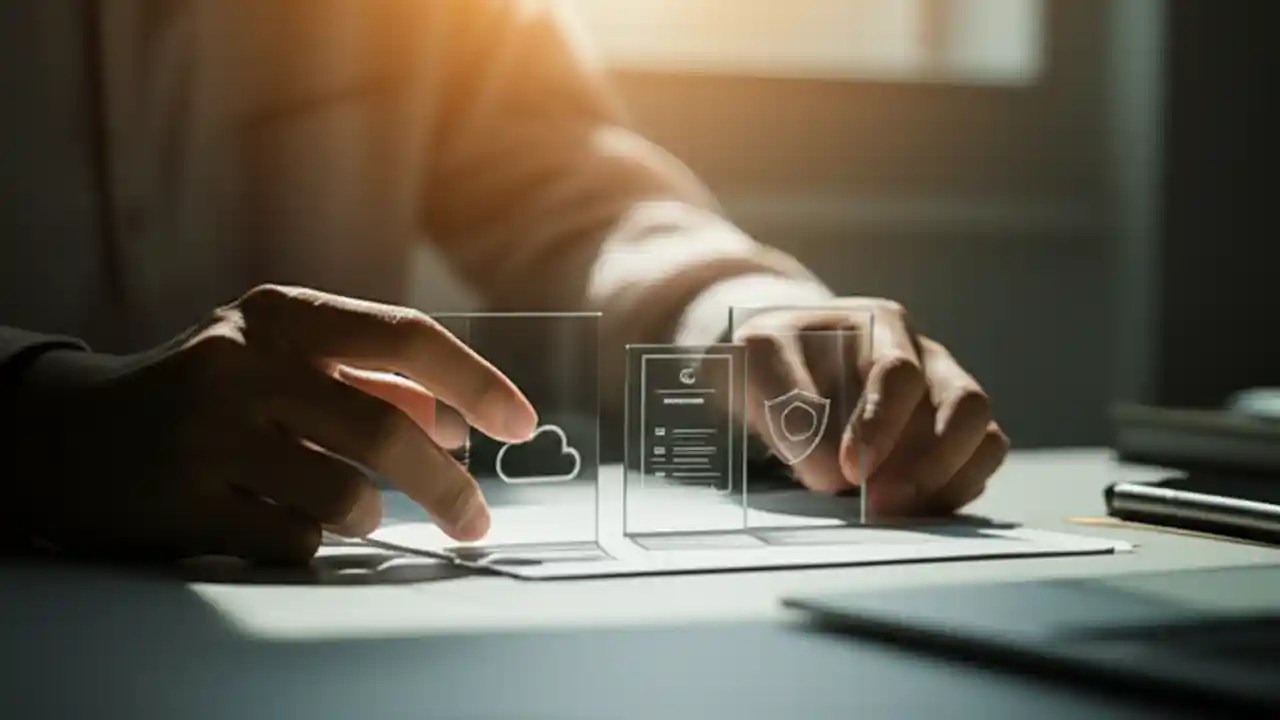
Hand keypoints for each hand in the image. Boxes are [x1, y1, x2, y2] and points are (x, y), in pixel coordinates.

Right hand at [12, 285, 536, 562]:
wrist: (75, 432)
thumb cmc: (213, 391)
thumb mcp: (285, 358)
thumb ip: (374, 381)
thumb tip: (460, 428)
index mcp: (283, 314)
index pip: (407, 338)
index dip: (477, 383)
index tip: (521, 425)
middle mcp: (244, 362)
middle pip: (386, 433)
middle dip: (449, 489)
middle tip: (476, 522)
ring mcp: (208, 433)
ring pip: (345, 497)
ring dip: (371, 515)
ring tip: (357, 510)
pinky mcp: (181, 502)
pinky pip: (295, 541)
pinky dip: (313, 541)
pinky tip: (284, 520)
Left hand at [735, 298, 1007, 516]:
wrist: (778, 366)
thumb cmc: (771, 357)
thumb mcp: (758, 362)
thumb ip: (791, 409)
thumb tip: (834, 476)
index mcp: (881, 325)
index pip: (901, 373)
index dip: (880, 425)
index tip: (849, 469)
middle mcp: (926, 358)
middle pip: (964, 405)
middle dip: (928, 463)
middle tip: (880, 505)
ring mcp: (944, 398)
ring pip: (982, 437)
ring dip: (946, 483)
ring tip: (897, 514)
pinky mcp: (949, 438)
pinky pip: (975, 468)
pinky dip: (951, 495)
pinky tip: (910, 514)